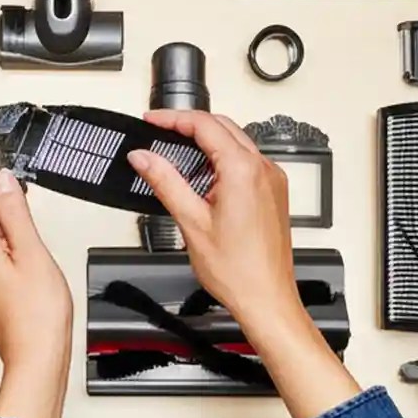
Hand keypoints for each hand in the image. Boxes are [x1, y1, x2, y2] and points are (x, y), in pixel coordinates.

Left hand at [0, 169, 72, 417]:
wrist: (37, 357)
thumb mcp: (31, 250)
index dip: (6, 188)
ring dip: (10, 229)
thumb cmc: (36, 314)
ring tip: (33, 231)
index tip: (23, 182)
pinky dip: (11, 250)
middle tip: (32, 203)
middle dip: (7, 207)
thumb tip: (3, 181)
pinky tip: (29, 256)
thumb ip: (15, 212)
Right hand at [127, 110, 359, 417]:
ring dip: (207, 142)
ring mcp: (272, 180)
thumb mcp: (191, 222)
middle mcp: (263, 170)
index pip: (205, 125)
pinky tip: (203, 177)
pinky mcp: (274, 193)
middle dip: (189, 125)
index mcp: (243, 171)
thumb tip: (144, 157)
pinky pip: (247, 162)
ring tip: (175, 156)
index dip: (173, 118)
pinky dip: (222, 160)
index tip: (152, 121)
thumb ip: (165, 182)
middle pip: (222, 127)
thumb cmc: (239, 271)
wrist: (267, 299)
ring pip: (236, 142)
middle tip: (158, 132)